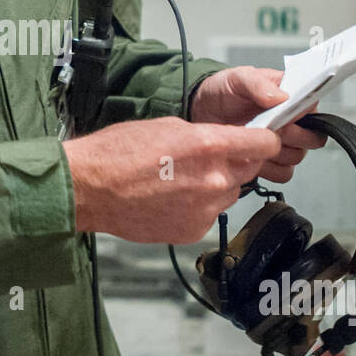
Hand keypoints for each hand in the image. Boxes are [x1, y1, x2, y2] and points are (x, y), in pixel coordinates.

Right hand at [62, 115, 283, 242]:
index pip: (265, 143)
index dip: (264, 139)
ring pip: (230, 192)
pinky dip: (199, 206)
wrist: (89, 189)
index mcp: (210, 146)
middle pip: (250, 168)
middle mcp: (214, 179)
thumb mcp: (168, 126)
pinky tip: (173, 198)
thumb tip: (224, 142)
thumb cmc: (118, 154)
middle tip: (208, 159)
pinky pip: (210, 213)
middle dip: (236, 161)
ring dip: (217, 185)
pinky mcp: (194, 230)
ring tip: (181, 180)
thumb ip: (205, 135)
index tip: (262, 139)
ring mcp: (206, 209)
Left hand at [189, 66, 326, 183]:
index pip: (313, 107)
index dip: (301, 114)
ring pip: (297, 157)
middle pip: (312, 137)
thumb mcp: (237, 78)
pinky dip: (269, 168)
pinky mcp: (269, 161)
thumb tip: (280, 97)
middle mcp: (291, 121)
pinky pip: (283, 173)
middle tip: (270, 127)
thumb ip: (257, 83)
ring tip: (255, 139)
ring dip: (277, 152)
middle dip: (292, 135)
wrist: (201, 112)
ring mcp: (281, 143)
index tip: (284, 114)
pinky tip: (252, 155)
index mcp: (291, 96)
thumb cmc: (223, 91)